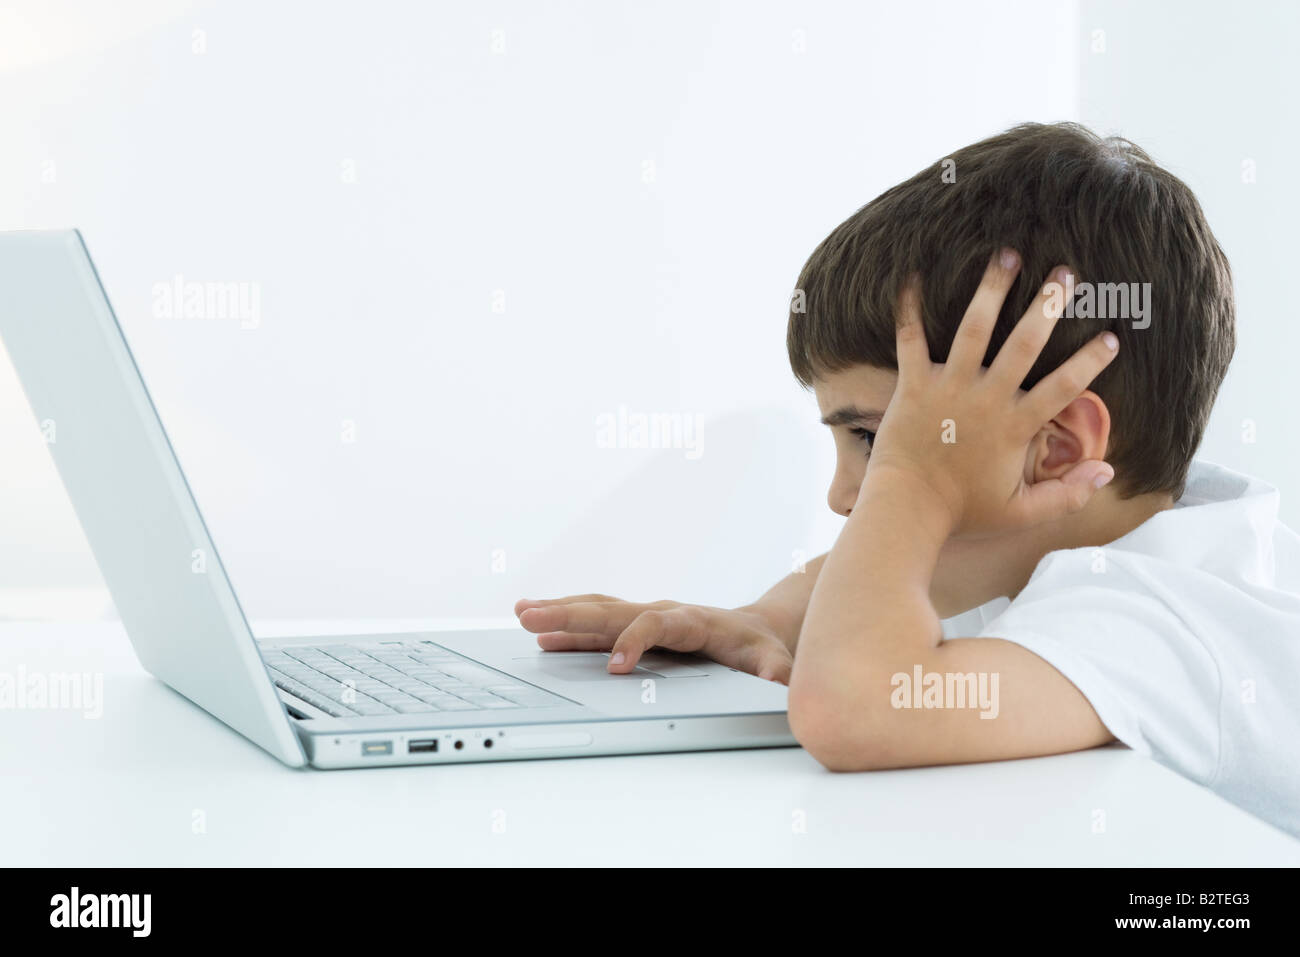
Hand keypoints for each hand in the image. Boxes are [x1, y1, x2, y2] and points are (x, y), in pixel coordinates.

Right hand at [514, 595, 793, 683]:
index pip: (655, 625)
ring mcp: (644, 615)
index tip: (614, 668)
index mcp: (691, 620)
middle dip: (569, 614)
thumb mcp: (774, 661)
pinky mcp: (633, 623)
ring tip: (521, 613)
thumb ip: (774, 673)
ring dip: (559, 611)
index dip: (633, 643)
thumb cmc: (760, 647)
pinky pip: (595, 619)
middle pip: (611, 609)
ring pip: (597, 609)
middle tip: (530, 618)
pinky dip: (566, 621)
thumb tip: (779, 683)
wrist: (753, 629)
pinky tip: (536, 625)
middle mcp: (661, 610)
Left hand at [863, 249, 1119, 538]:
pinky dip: (909, 308)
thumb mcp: (1022, 513)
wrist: (906, 510)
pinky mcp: (913, 385)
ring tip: (1007, 254)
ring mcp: (948, 388)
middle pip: (1024, 342)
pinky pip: (910, 339)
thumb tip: (1108, 471)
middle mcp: (986, 398)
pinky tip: (912, 275)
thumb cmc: (963, 512)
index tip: (1112, 336)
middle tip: (1066, 272)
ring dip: (992, 289)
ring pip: (974, 328)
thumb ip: (1068, 494)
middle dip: (1048, 304)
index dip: (1091, 361)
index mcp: (1016, 426)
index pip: (1064, 387)